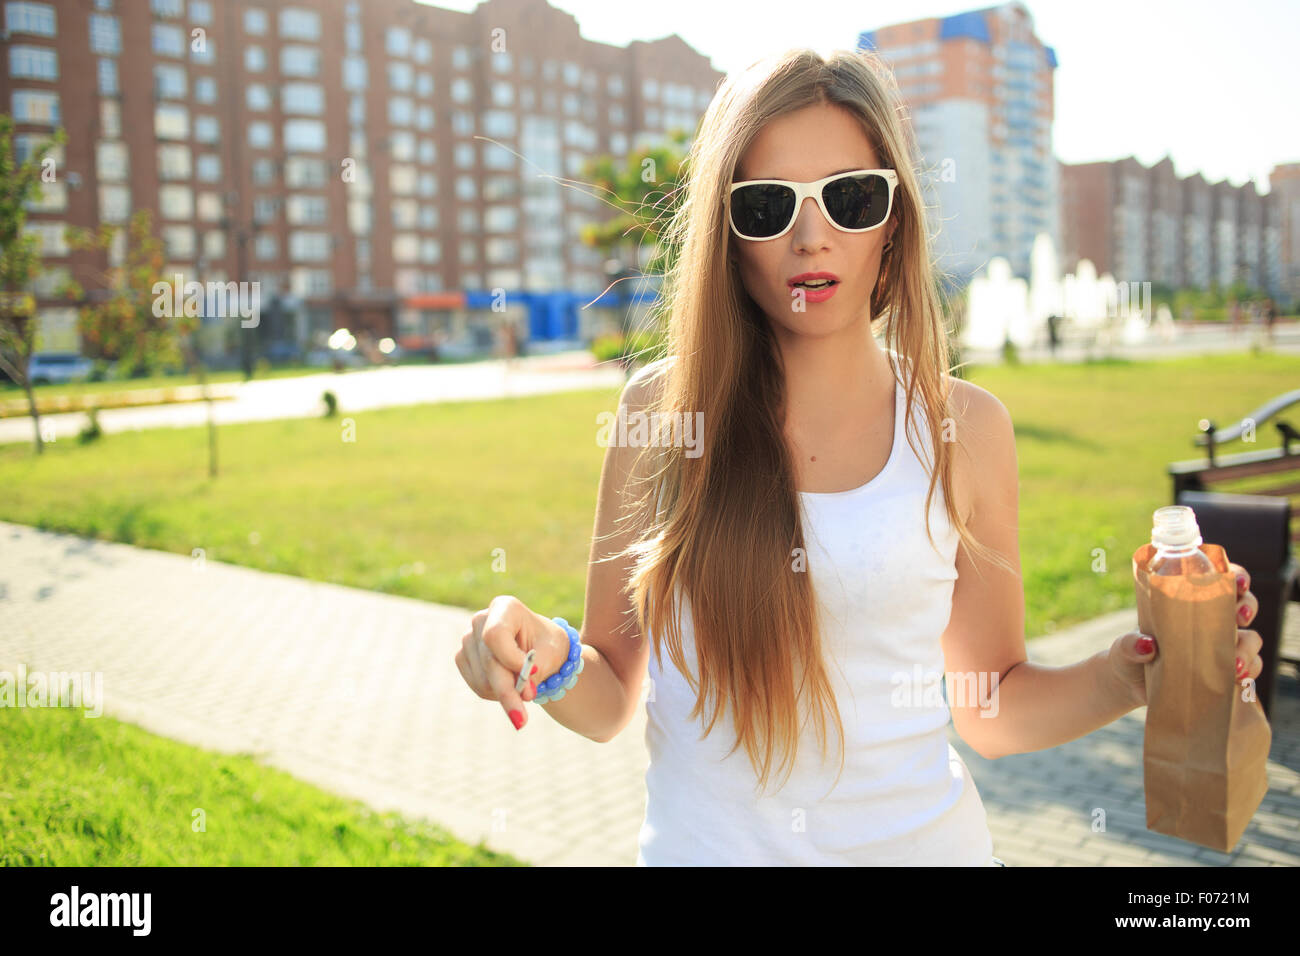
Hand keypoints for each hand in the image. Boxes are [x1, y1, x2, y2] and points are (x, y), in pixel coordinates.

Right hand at [454, 596, 570, 730]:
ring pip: (483, 678)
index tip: (531, 677)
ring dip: (505, 692)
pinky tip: (510, 684)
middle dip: (507, 691)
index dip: (510, 659)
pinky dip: (495, 693)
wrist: (539, 649)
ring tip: (525, 688)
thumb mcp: (552, 653)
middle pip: (489, 662)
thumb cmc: (548, 646)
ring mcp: (468, 639)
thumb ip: (537, 669)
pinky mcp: (462, 657)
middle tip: (521, 720)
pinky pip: (477, 685)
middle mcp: (481, 620)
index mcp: (505, 607)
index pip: (495, 635)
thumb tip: (522, 691)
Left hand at [1109, 561, 1261, 708]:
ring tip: (1235, 664)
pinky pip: (1248, 669)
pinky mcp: (1223, 672)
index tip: (1239, 581)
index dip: (1236, 576)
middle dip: (1247, 607)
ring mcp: (1219, 647)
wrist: (1130, 685)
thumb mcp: (1125, 647)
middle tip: (1240, 617)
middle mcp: (1210, 622)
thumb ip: (1131, 644)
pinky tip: (1239, 679)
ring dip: (1248, 648)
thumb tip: (1148, 646)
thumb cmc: (1129, 654)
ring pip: (1250, 640)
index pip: (1220, 581)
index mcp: (1188, 604)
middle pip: (1243, 606)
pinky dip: (1248, 672)